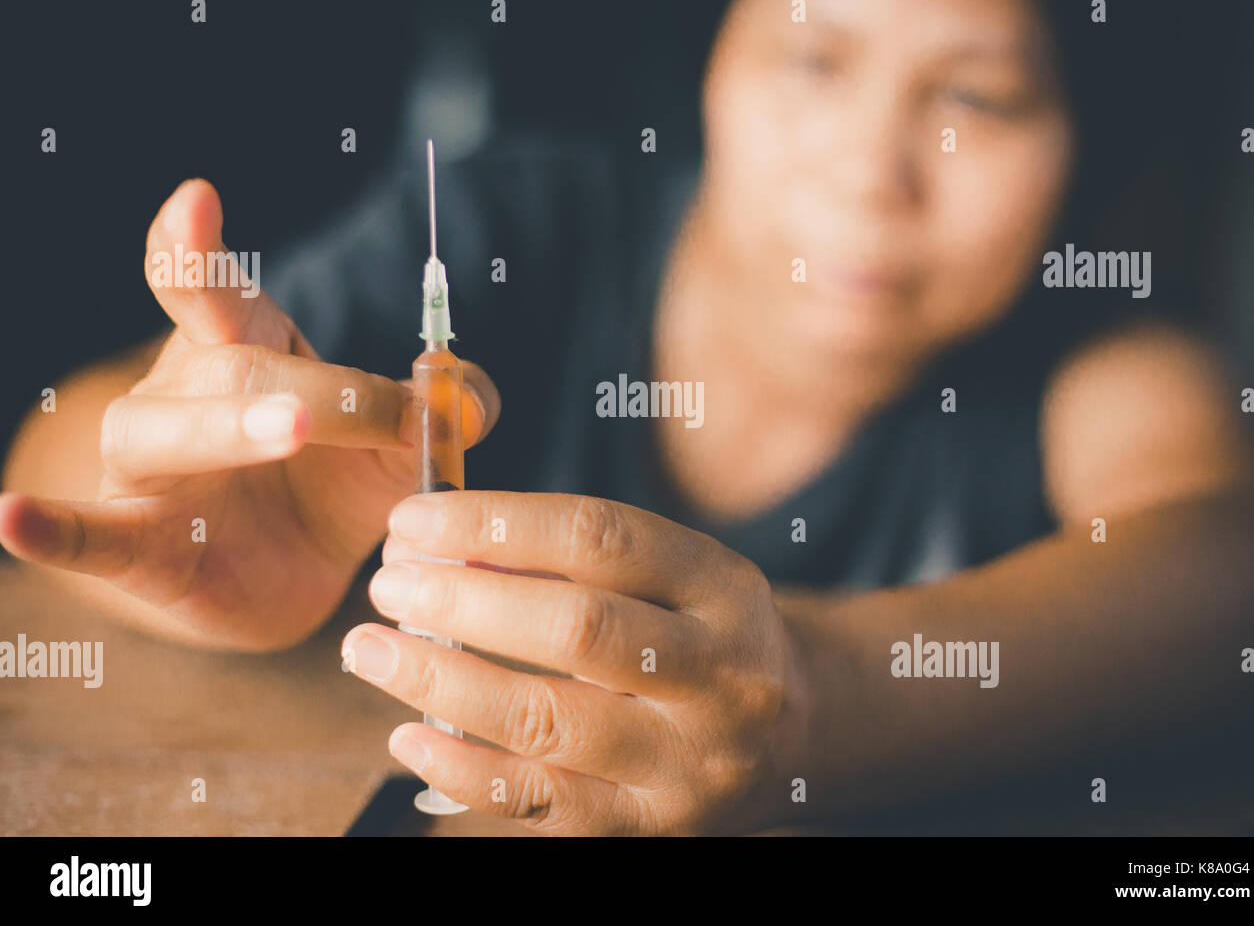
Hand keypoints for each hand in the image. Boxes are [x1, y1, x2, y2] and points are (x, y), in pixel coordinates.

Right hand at [0, 179, 498, 649]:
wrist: (296, 568)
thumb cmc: (340, 481)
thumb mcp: (404, 441)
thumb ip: (443, 408)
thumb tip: (463, 396)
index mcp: (249, 350)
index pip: (212, 290)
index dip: (196, 249)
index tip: (196, 200)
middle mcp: (189, 394)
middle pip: (222, 368)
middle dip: (292, 384)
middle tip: (350, 406)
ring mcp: (153, 470)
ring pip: (155, 433)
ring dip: (220, 430)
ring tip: (287, 430)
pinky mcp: (141, 545)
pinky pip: (89, 533)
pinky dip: (53, 528)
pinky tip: (6, 516)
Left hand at [342, 490, 810, 833]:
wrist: (794, 737)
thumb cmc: (704, 636)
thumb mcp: (678, 574)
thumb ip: (583, 558)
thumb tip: (445, 545)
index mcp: (723, 587)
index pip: (601, 538)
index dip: (496, 524)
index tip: (414, 517)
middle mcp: (719, 673)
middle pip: (577, 628)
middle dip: (462, 600)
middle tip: (388, 582)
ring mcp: (688, 760)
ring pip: (548, 720)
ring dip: (441, 681)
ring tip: (368, 649)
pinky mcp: (651, 826)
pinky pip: (543, 802)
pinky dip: (462, 769)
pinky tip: (407, 736)